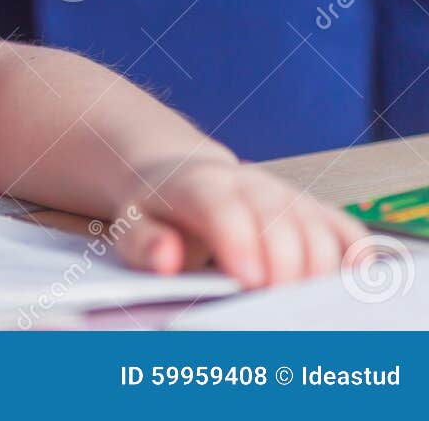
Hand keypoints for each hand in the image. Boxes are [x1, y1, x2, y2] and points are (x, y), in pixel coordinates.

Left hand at [111, 156, 368, 287]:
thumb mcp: (132, 226)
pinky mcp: (312, 209)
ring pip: (316, 226)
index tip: (249, 281)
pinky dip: (356, 257)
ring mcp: (284, 193)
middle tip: (277, 309)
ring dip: (318, 270)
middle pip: (279, 219)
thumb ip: (143, 243)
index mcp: (198, 184)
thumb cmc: (159, 213)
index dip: (240, 240)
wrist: (180, 178)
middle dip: (284, 266)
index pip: (222, 205)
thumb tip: (166, 258)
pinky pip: (345, 229)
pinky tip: (348, 284)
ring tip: (304, 309)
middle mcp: (248, 182)